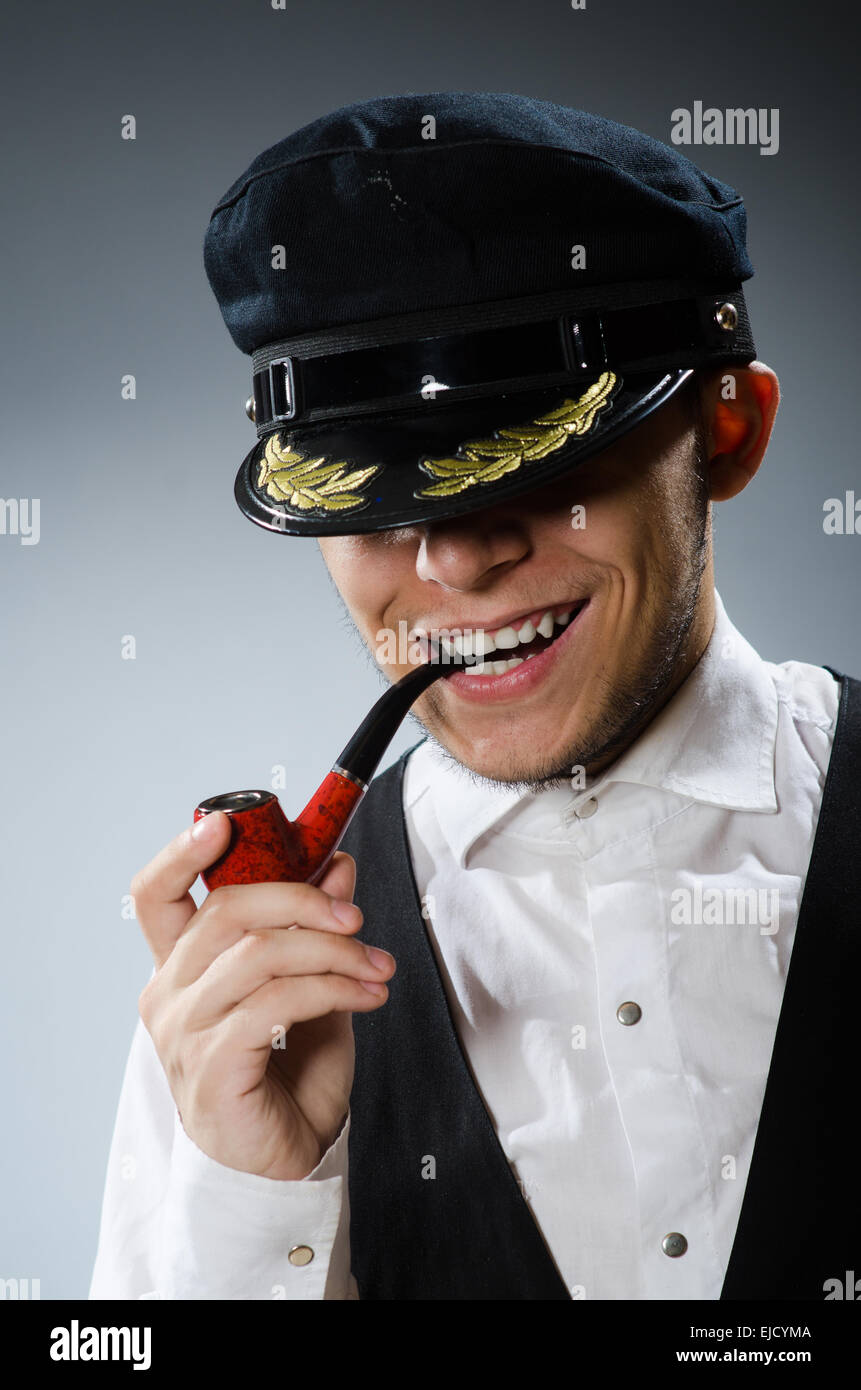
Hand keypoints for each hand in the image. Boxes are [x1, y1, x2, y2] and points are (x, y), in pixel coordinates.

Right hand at [131, 811, 394, 1179]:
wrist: (287, 1161)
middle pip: (225, 910)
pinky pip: (277, 1002)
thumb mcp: (311, 983)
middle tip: (357, 917)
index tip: (226, 821)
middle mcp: (169, 993)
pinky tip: (369, 998)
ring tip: (378, 968)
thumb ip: (317, 927)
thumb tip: (338, 863)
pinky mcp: (212, 1067)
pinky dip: (334, 989)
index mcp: (181, 966)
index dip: (182, 852)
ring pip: (261, 954)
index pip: (155, 895)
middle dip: (302, 900)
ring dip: (335, 952)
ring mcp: (183, 1032)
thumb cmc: (289, 1073)